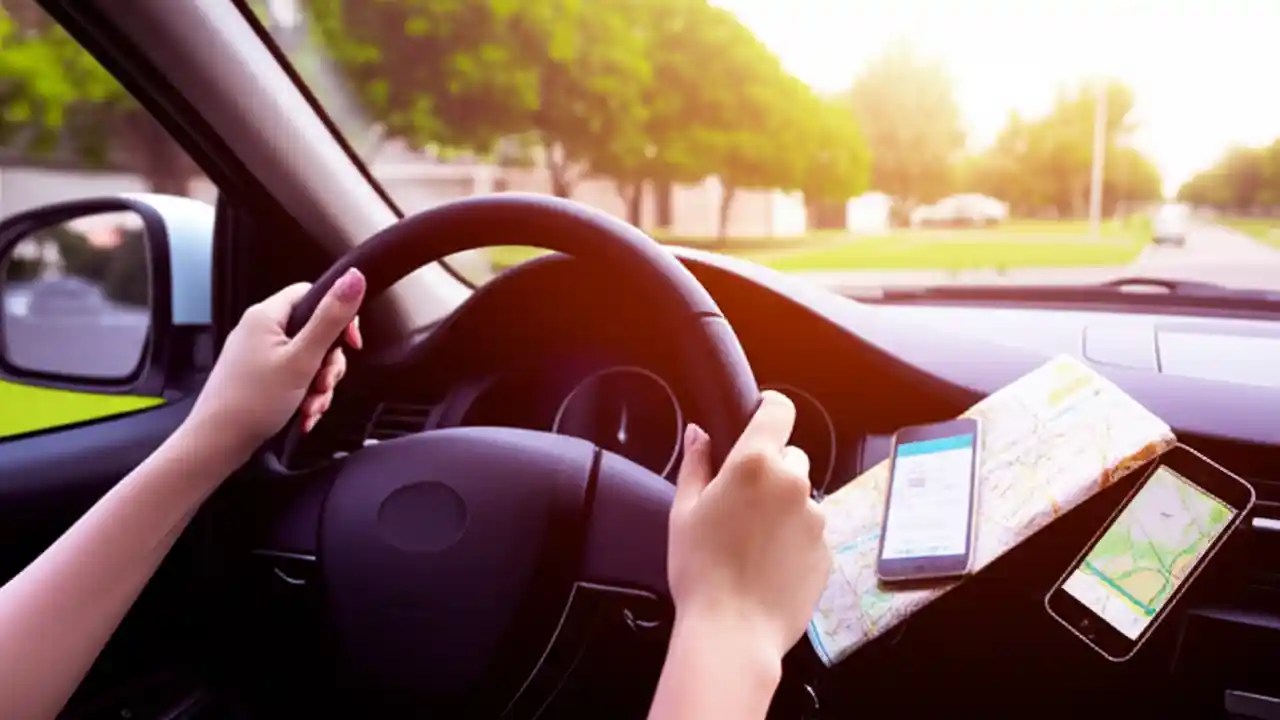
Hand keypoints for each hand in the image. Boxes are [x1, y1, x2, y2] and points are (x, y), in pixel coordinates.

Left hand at [185, 268, 365, 460]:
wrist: (216, 443)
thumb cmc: (254, 401)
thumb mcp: (303, 359)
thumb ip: (331, 318)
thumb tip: (355, 276)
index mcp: (267, 315)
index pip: (313, 294)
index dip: (339, 316)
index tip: (351, 345)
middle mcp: (261, 329)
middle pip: (316, 332)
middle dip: (329, 365)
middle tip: (324, 385)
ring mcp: (259, 354)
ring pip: (309, 360)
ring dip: (319, 386)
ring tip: (312, 408)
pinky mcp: (259, 376)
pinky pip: (294, 377)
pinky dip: (304, 396)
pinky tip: (304, 416)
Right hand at [667, 391, 830, 660]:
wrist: (733, 631)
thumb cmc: (700, 571)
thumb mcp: (684, 511)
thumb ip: (696, 464)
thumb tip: (699, 434)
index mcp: (755, 464)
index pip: (779, 410)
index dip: (770, 408)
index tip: (761, 415)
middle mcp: (793, 483)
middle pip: (790, 457)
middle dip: (770, 470)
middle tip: (742, 502)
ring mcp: (815, 518)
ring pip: (801, 496)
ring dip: (783, 507)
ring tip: (753, 542)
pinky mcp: (827, 549)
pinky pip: (810, 531)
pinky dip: (794, 539)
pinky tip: (768, 564)